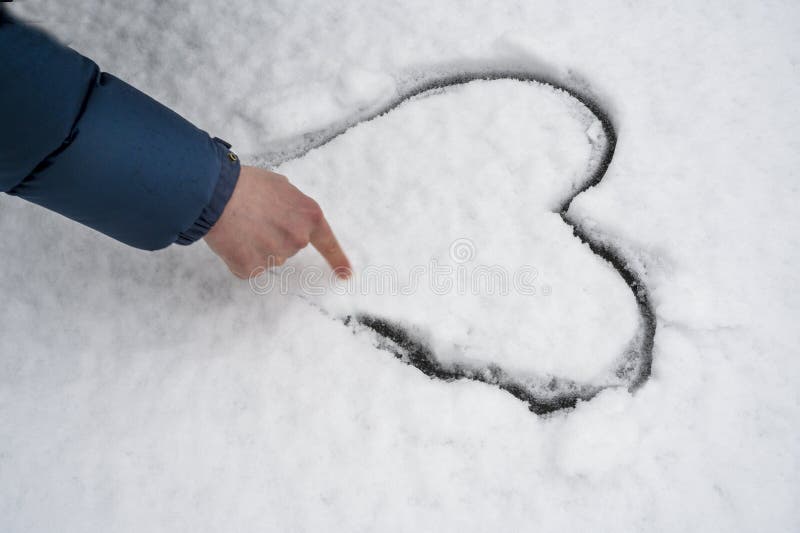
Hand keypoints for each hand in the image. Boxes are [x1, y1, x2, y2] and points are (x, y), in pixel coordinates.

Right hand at [204, 165, 351, 279]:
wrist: (215, 194)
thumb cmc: (247, 184)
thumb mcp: (281, 187)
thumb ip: (293, 207)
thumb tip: (289, 216)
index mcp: (309, 217)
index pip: (327, 243)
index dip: (337, 260)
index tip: (347, 275)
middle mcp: (297, 239)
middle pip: (288, 246)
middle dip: (273, 235)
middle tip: (254, 217)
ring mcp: (276, 256)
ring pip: (267, 257)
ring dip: (255, 246)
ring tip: (239, 225)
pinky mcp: (253, 269)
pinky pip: (248, 267)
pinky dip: (239, 257)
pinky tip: (231, 239)